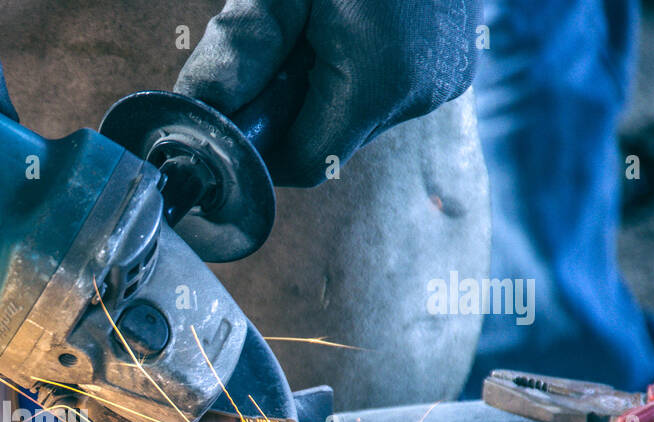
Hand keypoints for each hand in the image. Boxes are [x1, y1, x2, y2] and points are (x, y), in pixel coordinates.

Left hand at [175, 0, 479, 186]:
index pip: (303, 164)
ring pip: (354, 119)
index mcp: (381, 80)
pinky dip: (354, 72)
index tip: (239, 111)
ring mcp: (444, 80)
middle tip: (279, 49)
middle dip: (291, 108)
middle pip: (328, 142)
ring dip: (322, 88)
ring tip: (319, 28)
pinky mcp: (452, 65)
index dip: (263, 147)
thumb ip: (240, 51)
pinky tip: (350, 26)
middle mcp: (420, 93)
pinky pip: (384, 92)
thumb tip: (201, 109)